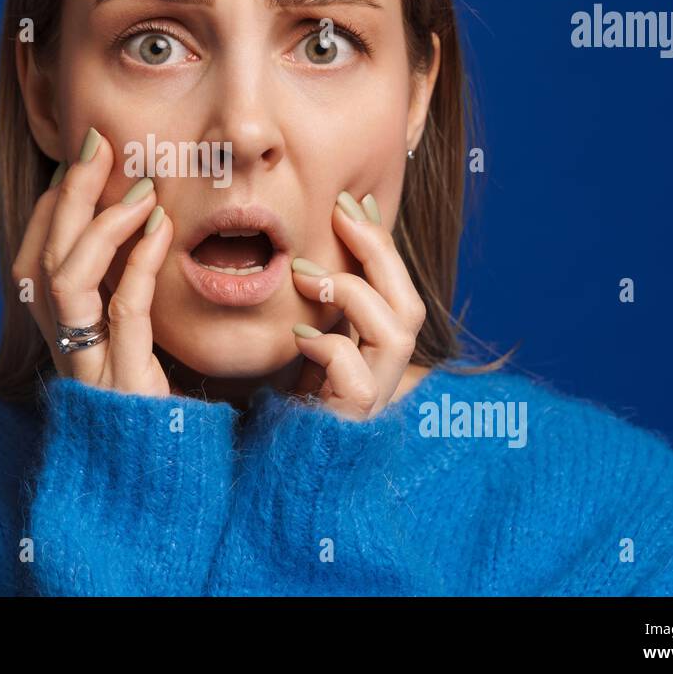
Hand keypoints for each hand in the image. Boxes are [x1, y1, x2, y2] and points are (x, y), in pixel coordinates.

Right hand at [11, 125, 177, 397]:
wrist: (171, 484)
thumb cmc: (162, 412)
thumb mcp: (140, 345)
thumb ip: (130, 293)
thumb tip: (145, 225)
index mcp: (63, 340)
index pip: (35, 259)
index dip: (54, 205)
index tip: (85, 159)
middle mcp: (64, 353)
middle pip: (41, 261)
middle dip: (69, 196)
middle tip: (99, 144)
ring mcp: (89, 371)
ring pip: (63, 283)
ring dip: (98, 225)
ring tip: (140, 188)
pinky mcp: (125, 388)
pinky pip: (122, 312)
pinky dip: (139, 263)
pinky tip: (161, 229)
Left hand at [287, 190, 427, 419]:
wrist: (262, 474)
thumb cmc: (272, 408)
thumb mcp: (296, 346)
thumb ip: (309, 306)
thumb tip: (301, 245)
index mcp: (372, 352)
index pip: (394, 287)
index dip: (380, 241)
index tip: (354, 199)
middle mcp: (383, 376)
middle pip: (409, 303)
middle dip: (378, 249)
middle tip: (338, 211)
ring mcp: (372, 402)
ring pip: (398, 331)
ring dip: (351, 290)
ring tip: (303, 272)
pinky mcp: (349, 424)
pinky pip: (357, 378)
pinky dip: (331, 347)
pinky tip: (298, 335)